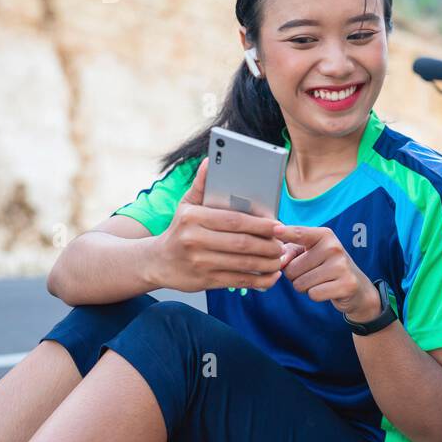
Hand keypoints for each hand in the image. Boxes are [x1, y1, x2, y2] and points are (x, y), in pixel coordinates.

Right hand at [149, 156, 299, 292]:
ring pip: (242, 263)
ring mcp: (199, 262)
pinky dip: (259, 281)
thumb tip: (210, 161)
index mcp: (193, 218)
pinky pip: (238, 281)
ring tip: (281, 258)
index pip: (233, 220)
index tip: (279, 226)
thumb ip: (201, 185)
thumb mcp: (186, 205)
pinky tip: (271, 276)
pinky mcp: (204, 281)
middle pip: (241, 243)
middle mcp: (194, 240)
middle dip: (267, 245)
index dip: (260, 224)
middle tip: (284, 244)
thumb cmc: (180, 229)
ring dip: (267, 263)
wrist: (157, 262)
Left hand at [274, 224, 380, 321]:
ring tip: (320, 281)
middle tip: (313, 273)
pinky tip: (327, 289)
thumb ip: (290, 252)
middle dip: (295, 276)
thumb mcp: (310, 253)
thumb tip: (280, 261)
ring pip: (300, 283)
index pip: (299, 233)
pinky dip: (316, 295)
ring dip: (305, 287)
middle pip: (292, 269)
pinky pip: (313, 294)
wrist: (356, 286)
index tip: (275, 229)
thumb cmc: (326, 266)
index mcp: (324, 235)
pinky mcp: (346, 284)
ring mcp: (341, 265)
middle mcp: (333, 247)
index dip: (285, 233)